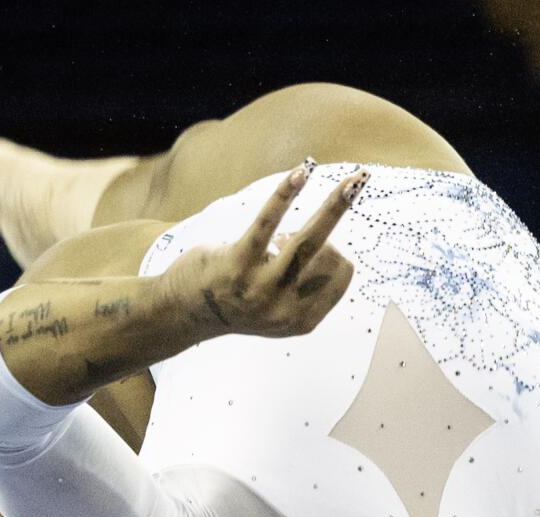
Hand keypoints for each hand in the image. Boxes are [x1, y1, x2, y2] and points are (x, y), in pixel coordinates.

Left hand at [162, 159, 362, 337]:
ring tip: (355, 180)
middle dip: (338, 222)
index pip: (341, 276)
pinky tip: (301, 173)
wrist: (185, 312)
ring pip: (310, 240)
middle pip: (332, 258)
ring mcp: (261, 287)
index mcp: (302, 320)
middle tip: (347, 190)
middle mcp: (284, 308)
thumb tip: (333, 249)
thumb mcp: (278, 310)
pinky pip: (269, 221)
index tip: (300, 247)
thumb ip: (307, 292)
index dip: (330, 253)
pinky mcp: (237, 263)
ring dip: (336, 205)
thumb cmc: (238, 300)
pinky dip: (287, 193)